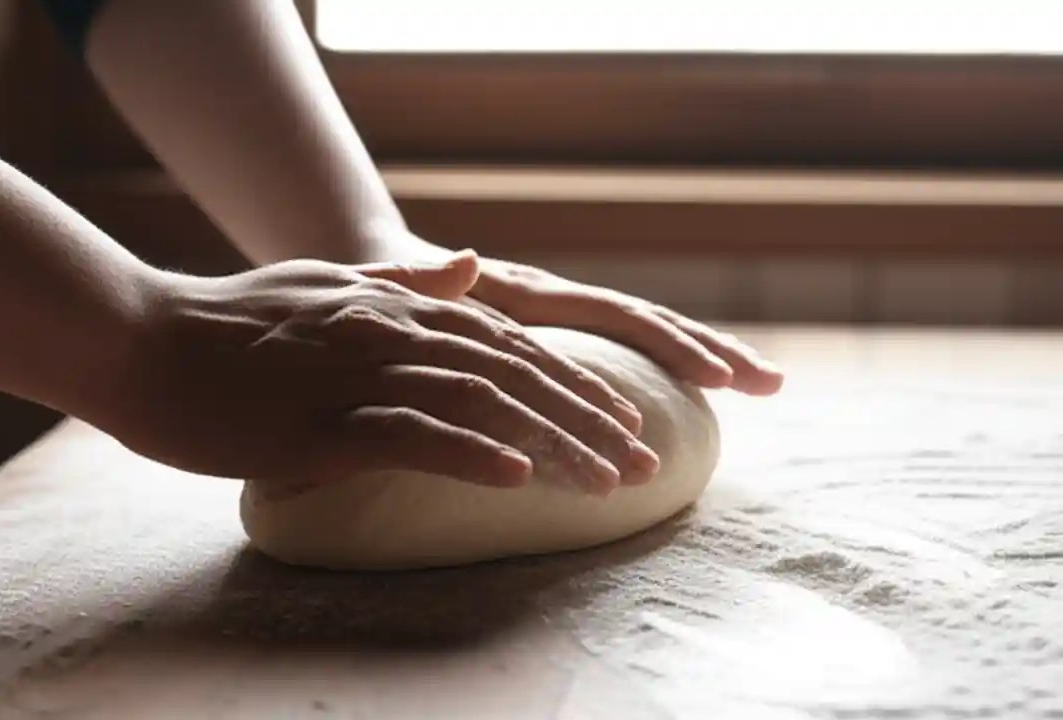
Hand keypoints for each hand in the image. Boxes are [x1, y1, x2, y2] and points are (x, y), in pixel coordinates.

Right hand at [100, 253, 657, 497]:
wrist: (138, 340)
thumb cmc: (229, 326)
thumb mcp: (325, 285)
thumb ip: (402, 281)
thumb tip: (472, 264)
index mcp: (392, 305)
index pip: (505, 342)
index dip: (570, 381)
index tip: (620, 419)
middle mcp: (388, 331)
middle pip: (511, 371)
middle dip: (585, 418)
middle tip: (639, 463)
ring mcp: (356, 375)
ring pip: (478, 403)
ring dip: (550, 443)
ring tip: (605, 482)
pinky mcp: (319, 423)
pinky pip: (410, 436)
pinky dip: (469, 454)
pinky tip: (518, 478)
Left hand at [394, 236, 784, 395]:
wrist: (374, 265)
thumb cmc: (380, 285)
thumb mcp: (396, 283)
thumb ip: (427, 278)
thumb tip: (468, 259)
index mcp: (526, 291)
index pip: (614, 314)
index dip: (666, 344)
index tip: (717, 375)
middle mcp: (556, 297)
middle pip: (648, 320)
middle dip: (711, 349)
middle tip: (773, 382)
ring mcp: (562, 314)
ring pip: (646, 332)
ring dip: (705, 356)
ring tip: (766, 384)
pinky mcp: (558, 332)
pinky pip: (622, 349)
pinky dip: (667, 366)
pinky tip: (704, 394)